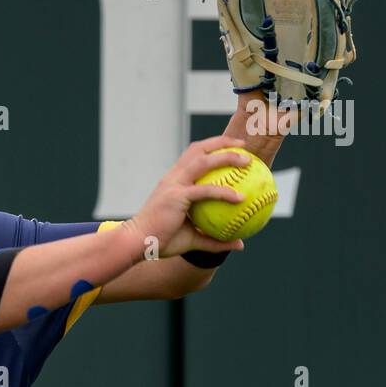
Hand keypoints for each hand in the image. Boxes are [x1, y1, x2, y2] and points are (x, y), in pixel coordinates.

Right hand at [122, 135, 252, 257]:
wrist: (138, 244)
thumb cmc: (162, 241)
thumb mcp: (192, 240)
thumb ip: (216, 240)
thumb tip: (240, 244)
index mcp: (174, 181)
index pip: (193, 155)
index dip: (213, 147)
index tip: (233, 148)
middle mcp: (173, 177)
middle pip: (198, 149)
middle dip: (222, 142)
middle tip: (244, 146)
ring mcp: (173, 185)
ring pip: (203, 161)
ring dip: (226, 157)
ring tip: (247, 160)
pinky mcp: (176, 196)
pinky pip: (205, 191)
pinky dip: (224, 191)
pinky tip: (240, 197)